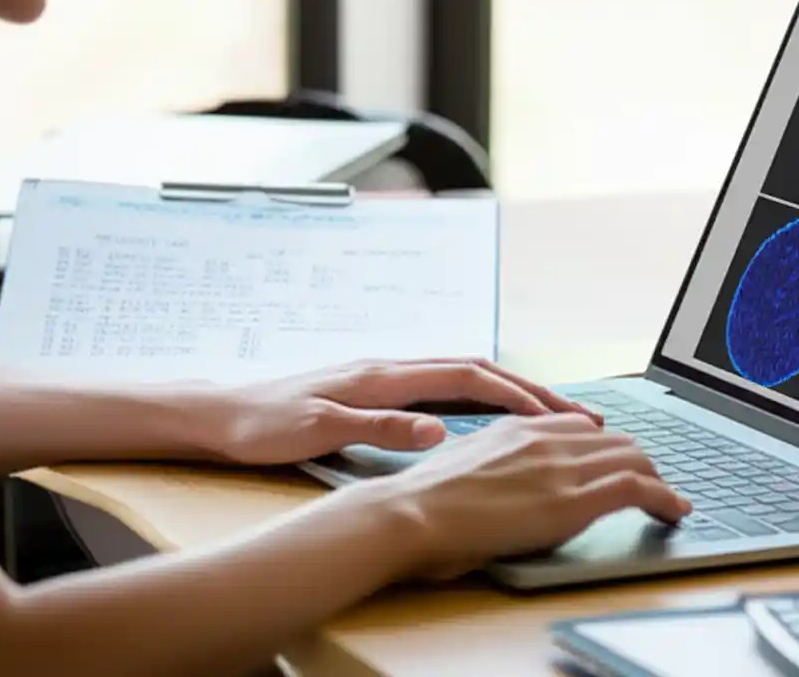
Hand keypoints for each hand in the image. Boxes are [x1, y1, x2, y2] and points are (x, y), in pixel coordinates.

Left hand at [203, 358, 600, 464]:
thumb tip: (438, 431)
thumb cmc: (263, 424)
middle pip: (478, 370)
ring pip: (465, 377)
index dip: (519, 394)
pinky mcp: (375, 390)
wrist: (220, 414)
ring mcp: (384, 377)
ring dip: (511, 392)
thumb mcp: (317, 431)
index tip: (559, 415)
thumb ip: (379, 429)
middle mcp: (391, 368)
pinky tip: (491, 418)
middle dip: (531, 389)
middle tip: (578, 414)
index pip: (469, 377)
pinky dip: (482, 399)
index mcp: (384, 375)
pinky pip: (445, 389)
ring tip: (550, 416)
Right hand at [359, 413, 691, 580]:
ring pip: (636, 457)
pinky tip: (674, 512)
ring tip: (669, 503)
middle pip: (616, 439)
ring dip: (659, 480)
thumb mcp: (462, 465)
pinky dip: (665, 498)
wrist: (408, 514)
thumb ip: (493, 461)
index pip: (581, 426)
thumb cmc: (420, 504)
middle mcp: (544, 436)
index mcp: (516, 427)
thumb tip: (505, 481)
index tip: (619, 461)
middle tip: (652, 486)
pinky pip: (638, 487)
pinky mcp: (573, 499)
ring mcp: (560, 465)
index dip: (607, 446)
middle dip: (640, 462)